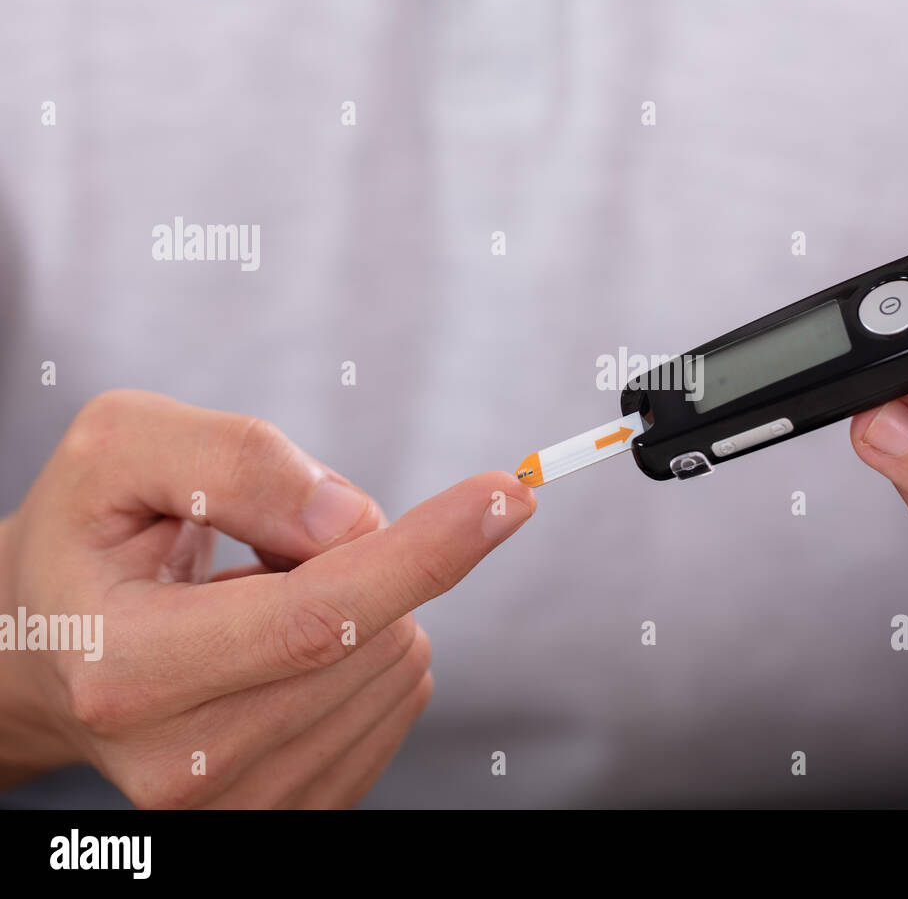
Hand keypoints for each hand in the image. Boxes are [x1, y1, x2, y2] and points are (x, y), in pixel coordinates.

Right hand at [0, 390, 534, 805]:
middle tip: (262, 549)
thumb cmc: (87, 541)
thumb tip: (350, 521)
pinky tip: (286, 645)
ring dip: (360, 603)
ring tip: (255, 599)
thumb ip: (235, 462)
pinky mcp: (289, 809)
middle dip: (358, 556)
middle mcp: (184, 764)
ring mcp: (240, 804)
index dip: (425, 553)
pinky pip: (401, 697)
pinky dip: (368, 646)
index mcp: (127, 670)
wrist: (47, 651)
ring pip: (399, 663)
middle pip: (373, 634)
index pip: (317, 618)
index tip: (508, 497)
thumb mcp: (121, 451)